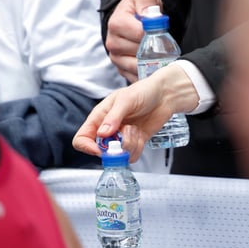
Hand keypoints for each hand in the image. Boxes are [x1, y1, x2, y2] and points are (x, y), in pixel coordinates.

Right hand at [72, 62, 198, 162]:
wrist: (166, 94)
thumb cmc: (144, 91)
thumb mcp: (126, 99)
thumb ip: (113, 116)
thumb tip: (101, 134)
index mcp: (100, 117)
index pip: (82, 138)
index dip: (88, 147)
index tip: (101, 148)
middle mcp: (108, 129)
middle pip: (100, 151)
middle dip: (114, 146)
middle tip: (126, 132)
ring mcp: (121, 137)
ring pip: (117, 156)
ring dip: (128, 145)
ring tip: (135, 129)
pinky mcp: (135, 142)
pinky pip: (130, 156)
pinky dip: (137, 149)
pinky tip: (141, 134)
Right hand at [105, 0, 162, 82]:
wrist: (131, 15)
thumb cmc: (139, 6)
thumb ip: (146, 0)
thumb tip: (148, 16)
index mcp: (116, 23)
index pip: (139, 34)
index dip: (154, 33)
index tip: (162, 31)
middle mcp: (112, 42)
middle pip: (139, 52)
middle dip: (154, 49)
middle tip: (165, 44)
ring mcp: (116, 57)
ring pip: (138, 66)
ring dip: (152, 62)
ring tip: (162, 54)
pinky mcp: (121, 68)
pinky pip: (135, 76)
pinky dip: (147, 73)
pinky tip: (155, 65)